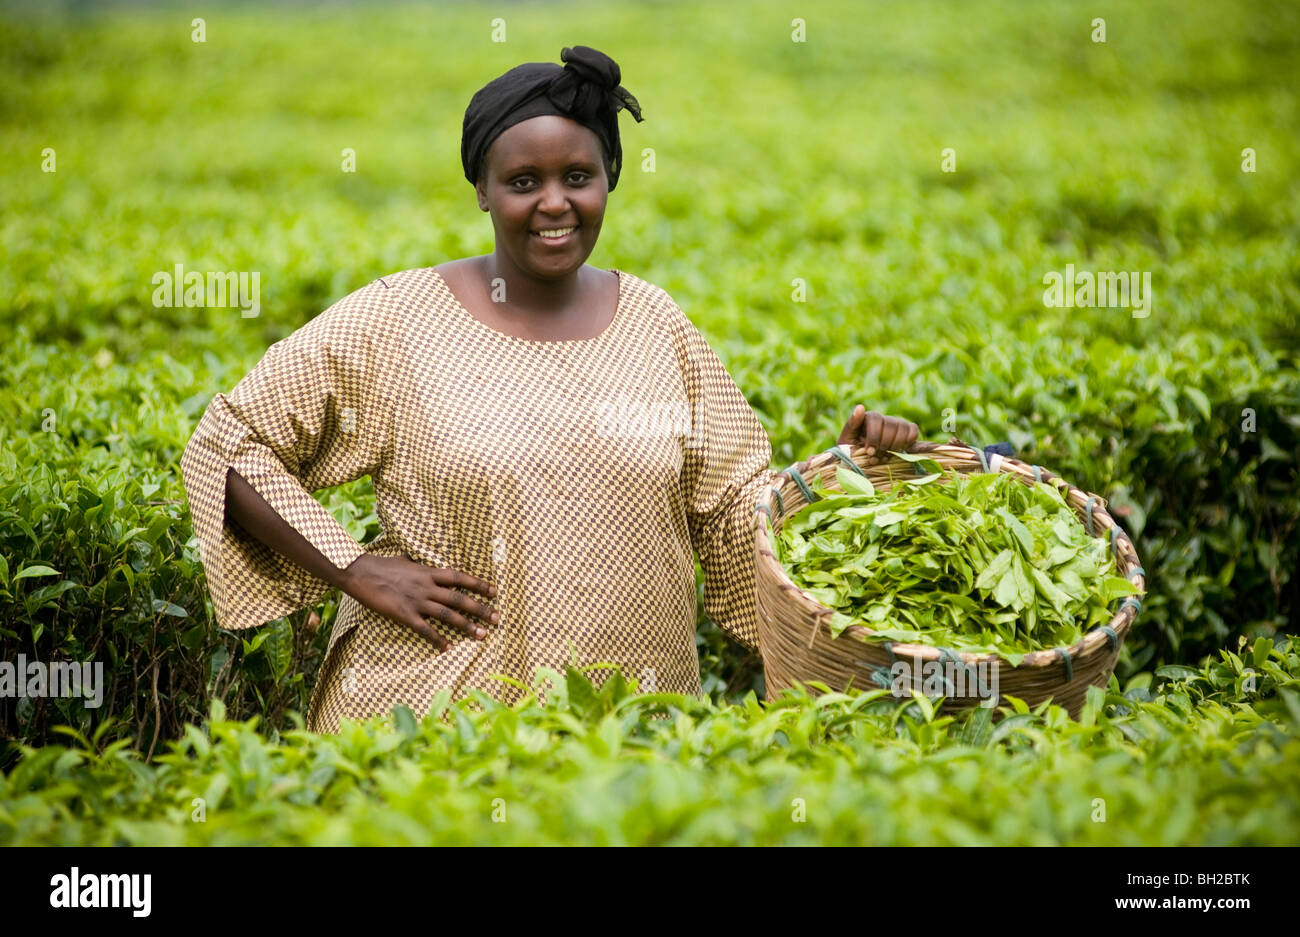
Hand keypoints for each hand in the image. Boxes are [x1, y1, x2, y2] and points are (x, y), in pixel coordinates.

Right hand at [341, 553, 497, 649]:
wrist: (359, 572)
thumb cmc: (380, 565)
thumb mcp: (404, 559)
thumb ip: (416, 563)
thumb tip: (416, 558)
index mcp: (428, 572)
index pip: (460, 577)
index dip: (479, 584)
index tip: (494, 591)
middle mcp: (427, 586)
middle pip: (460, 598)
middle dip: (480, 609)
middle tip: (497, 618)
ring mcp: (417, 601)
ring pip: (448, 615)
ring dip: (467, 626)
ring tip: (482, 635)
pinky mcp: (404, 614)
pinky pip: (425, 629)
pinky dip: (438, 639)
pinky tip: (449, 648)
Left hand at [837, 406, 919, 462]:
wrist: (861, 463)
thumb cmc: (852, 451)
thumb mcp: (846, 439)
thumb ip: (852, 424)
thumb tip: (860, 407)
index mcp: (869, 417)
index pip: (876, 420)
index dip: (874, 437)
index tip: (869, 452)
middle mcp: (884, 418)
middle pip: (890, 425)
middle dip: (883, 445)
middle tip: (875, 458)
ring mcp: (897, 424)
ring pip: (902, 428)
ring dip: (895, 446)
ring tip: (885, 456)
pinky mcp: (908, 431)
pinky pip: (913, 431)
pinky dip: (907, 442)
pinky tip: (897, 451)